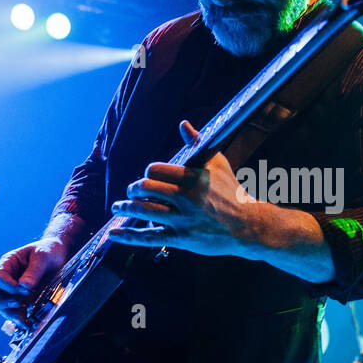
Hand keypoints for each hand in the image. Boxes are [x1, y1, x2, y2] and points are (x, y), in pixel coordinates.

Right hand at [0, 236, 67, 325]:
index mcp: (6, 264)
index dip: (8, 286)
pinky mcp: (21, 301)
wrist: (57, 257)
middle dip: (3, 301)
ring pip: (1, 307)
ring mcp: (11, 292)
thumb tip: (24, 286)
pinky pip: (14, 313)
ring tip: (26, 319)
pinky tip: (29, 324)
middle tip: (22, 303)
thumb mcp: (42, 256)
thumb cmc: (47, 251)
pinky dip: (20, 319)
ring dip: (12, 314)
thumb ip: (34, 271)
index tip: (24, 290)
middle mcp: (5, 279)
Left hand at [107, 120, 257, 256]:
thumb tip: (183, 124)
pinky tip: (114, 233)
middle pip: (146, 189)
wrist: (248, 224)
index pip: (156, 171)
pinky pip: (149, 236)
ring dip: (125, 207)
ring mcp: (183, 219)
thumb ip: (196, 143)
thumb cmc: (232, 191)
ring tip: (117, 206)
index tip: (147, 177)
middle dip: (134, 189)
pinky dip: (129, 235)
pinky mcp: (182, 238)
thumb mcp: (217, 163)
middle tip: (131, 191)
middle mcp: (186, 197)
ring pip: (144, 211)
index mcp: (193, 176)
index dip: (148, 173)